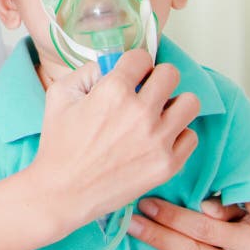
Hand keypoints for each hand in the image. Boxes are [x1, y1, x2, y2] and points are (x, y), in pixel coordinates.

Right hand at [31, 51, 199, 229]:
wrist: (62, 192)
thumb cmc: (59, 143)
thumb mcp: (60, 94)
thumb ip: (87, 71)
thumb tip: (112, 65)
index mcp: (113, 90)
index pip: (142, 56)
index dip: (134, 63)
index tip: (130, 73)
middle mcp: (140, 112)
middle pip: (171, 74)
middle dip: (157, 78)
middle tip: (146, 90)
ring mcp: (157, 140)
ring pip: (190, 103)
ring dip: (174, 104)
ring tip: (159, 113)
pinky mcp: (167, 165)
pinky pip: (190, 136)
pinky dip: (177, 135)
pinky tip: (158, 138)